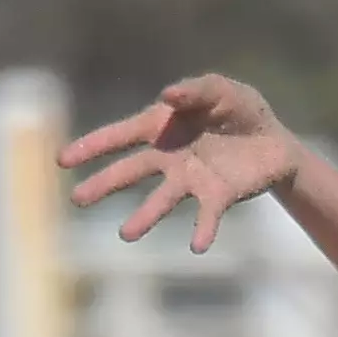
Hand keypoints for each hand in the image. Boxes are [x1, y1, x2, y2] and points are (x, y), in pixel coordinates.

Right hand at [62, 74, 304, 251]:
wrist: (275, 141)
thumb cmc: (240, 110)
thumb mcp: (222, 90)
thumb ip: (197, 90)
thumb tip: (168, 94)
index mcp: (160, 127)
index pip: (119, 135)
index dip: (91, 146)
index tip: (63, 160)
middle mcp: (168, 157)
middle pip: (129, 172)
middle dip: (103, 184)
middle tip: (77, 199)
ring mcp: (190, 180)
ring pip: (161, 200)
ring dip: (144, 217)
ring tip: (126, 235)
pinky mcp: (217, 197)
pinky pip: (206, 216)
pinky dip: (202, 231)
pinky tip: (197, 246)